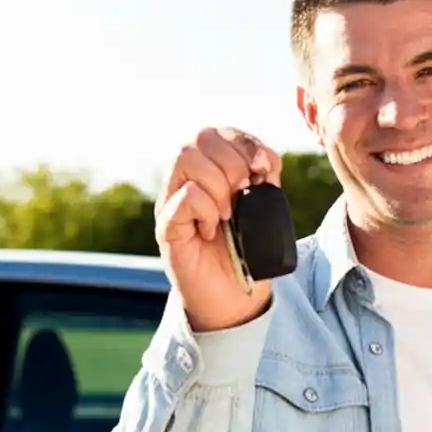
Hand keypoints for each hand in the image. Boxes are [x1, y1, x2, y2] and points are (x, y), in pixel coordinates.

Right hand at [154, 127, 282, 331]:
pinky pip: (185, 195)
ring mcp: (172, 200)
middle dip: (232, 162)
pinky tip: (212, 229)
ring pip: (187, 157)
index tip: (265, 170)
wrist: (234, 298)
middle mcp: (186, 179)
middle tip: (243, 194)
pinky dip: (207, 209)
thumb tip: (265, 162)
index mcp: (210, 169)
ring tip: (227, 213)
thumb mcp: (264, 208)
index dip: (246, 144)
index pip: (221, 132)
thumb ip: (264, 179)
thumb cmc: (246, 252)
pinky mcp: (166, 225)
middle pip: (200, 136)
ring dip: (217, 184)